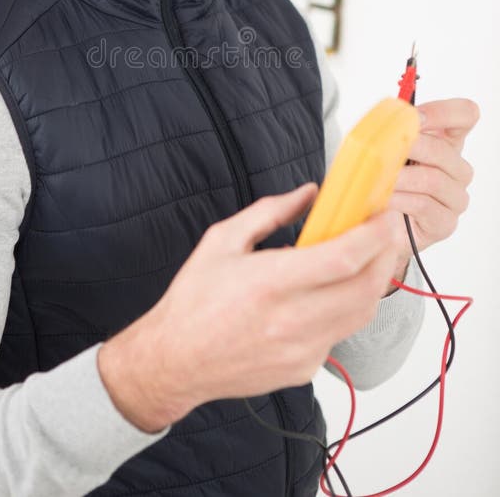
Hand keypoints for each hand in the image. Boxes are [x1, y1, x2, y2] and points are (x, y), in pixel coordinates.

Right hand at [97, 183, 403, 431]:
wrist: (175, 360)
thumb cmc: (194, 299)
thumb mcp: (222, 240)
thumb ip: (269, 212)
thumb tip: (308, 193)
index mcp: (269, 282)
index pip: (342, 259)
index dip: (373, 236)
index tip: (385, 216)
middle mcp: (290, 320)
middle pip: (365, 288)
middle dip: (386, 256)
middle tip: (387, 233)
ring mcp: (301, 350)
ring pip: (361, 314)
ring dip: (373, 282)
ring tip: (369, 257)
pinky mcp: (304, 369)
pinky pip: (339, 334)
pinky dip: (344, 309)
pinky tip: (329, 293)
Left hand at [388, 97, 478, 269]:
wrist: (376, 221)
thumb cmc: (382, 180)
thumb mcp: (383, 149)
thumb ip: (391, 130)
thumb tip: (387, 118)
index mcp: (446, 141)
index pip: (464, 115)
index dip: (443, 112)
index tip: (416, 117)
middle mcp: (456, 168)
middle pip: (444, 150)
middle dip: (411, 147)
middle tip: (386, 148)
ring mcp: (455, 197)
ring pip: (433, 179)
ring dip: (400, 177)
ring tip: (378, 178)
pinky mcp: (445, 222)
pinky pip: (425, 205)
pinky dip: (400, 199)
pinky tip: (385, 198)